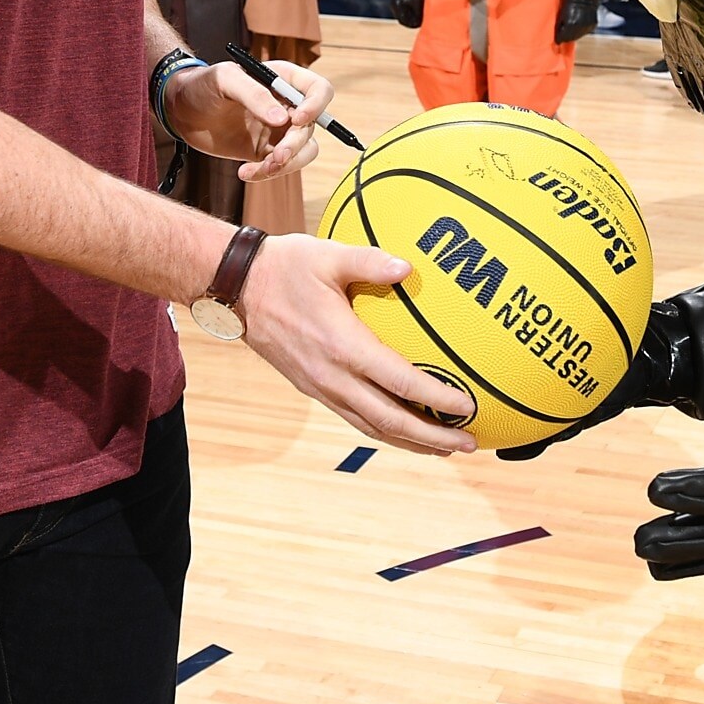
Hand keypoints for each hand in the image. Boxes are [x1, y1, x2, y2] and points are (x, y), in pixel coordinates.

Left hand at [168, 58, 332, 182]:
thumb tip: (282, 120)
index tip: (296, 120)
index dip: (316, 106)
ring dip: (287, 164)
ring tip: (258, 169)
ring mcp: (278, 130)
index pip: (319, 90)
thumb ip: (254, 95)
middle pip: (312, 127)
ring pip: (303, 151)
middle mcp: (287, 105)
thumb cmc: (202, 85)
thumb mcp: (225, 80)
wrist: (180, 110)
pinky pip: (281, 166)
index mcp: (283, 80)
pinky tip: (244, 173)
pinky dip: (268, 174)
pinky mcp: (265, 151)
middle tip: (275, 156)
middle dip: (295, 145)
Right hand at [236, 234, 476, 453]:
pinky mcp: (312, 388)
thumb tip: (409, 267)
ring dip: (410, 442)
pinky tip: (402, 427)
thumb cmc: (285, 266)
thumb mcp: (328, 255)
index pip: (400, 383)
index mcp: (343, 346)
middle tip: (469, 444)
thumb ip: (371, 260)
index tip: (469, 406)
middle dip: (432, 437)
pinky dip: (384, 429)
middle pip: (390, 421)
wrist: (234, 289)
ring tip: (443, 448)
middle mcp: (333, 376)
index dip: (437, 399)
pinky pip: (354, 418)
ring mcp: (321, 387)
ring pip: (371, 427)